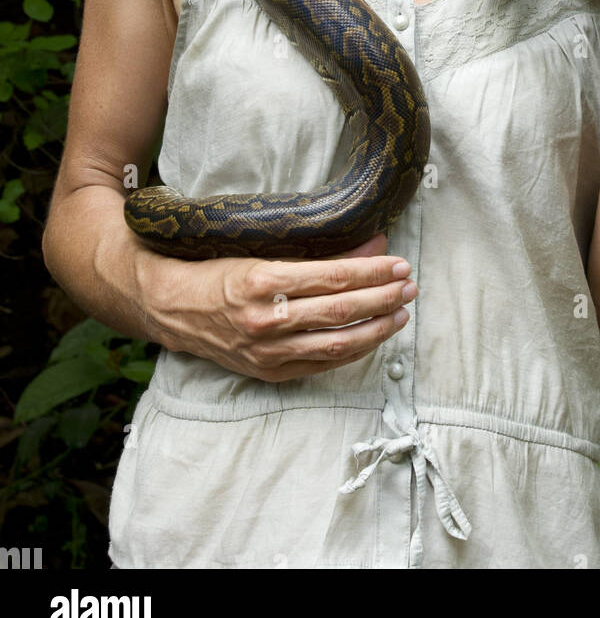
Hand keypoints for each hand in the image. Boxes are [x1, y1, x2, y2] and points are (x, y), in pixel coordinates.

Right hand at [147, 232, 416, 380]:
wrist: (171, 306)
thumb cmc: (218, 268)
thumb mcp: (263, 249)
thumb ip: (320, 252)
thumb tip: (375, 245)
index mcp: (262, 279)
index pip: (334, 278)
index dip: (373, 272)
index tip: (399, 264)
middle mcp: (265, 319)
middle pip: (341, 312)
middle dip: (383, 298)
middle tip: (410, 286)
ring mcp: (267, 352)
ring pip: (337, 344)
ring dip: (377, 329)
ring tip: (401, 313)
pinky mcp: (268, 372)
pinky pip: (322, 364)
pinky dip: (353, 351)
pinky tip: (373, 336)